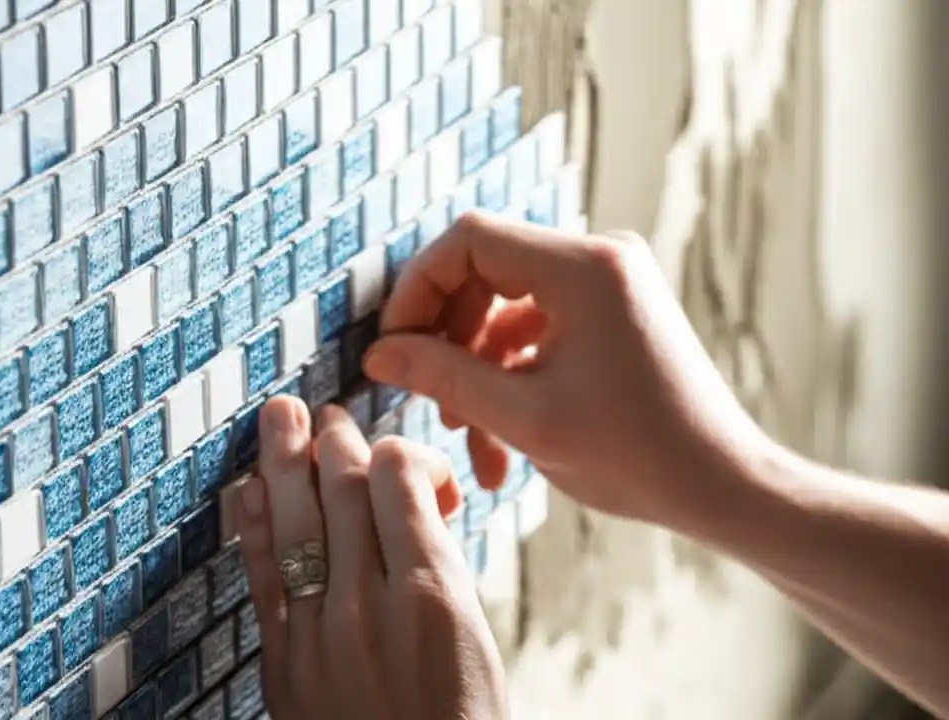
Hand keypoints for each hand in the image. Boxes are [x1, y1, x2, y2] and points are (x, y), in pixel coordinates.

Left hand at [235, 397, 507, 719]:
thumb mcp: (475, 631)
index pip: (397, 475)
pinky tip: (252, 489)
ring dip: (283, 456)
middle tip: (328, 416)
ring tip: (279, 415)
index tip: (396, 456)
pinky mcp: (284, 662)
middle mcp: (370, 602)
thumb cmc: (464, 718)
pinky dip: (255, 526)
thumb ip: (436, 560)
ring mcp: (319, 631)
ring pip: (296, 517)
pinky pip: (262, 576)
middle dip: (335, 439)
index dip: (395, 449)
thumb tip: (411, 500)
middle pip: (342, 485)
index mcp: (432, 592)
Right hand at [363, 212, 772, 529]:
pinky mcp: (610, 312)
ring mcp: (608, 284)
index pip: (468, 239)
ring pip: (502, 308)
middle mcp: (600, 258)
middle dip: (445, 339)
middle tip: (423, 396)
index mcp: (585, 267)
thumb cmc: (637, 455)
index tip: (392, 347)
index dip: (417, 289)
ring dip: (474, 370)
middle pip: (482, 271)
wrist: (723, 485)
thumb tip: (378, 354)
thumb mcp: (522, 418)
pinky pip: (534, 328)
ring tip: (467, 439)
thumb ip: (441, 376)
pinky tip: (500, 441)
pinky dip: (508, 376)